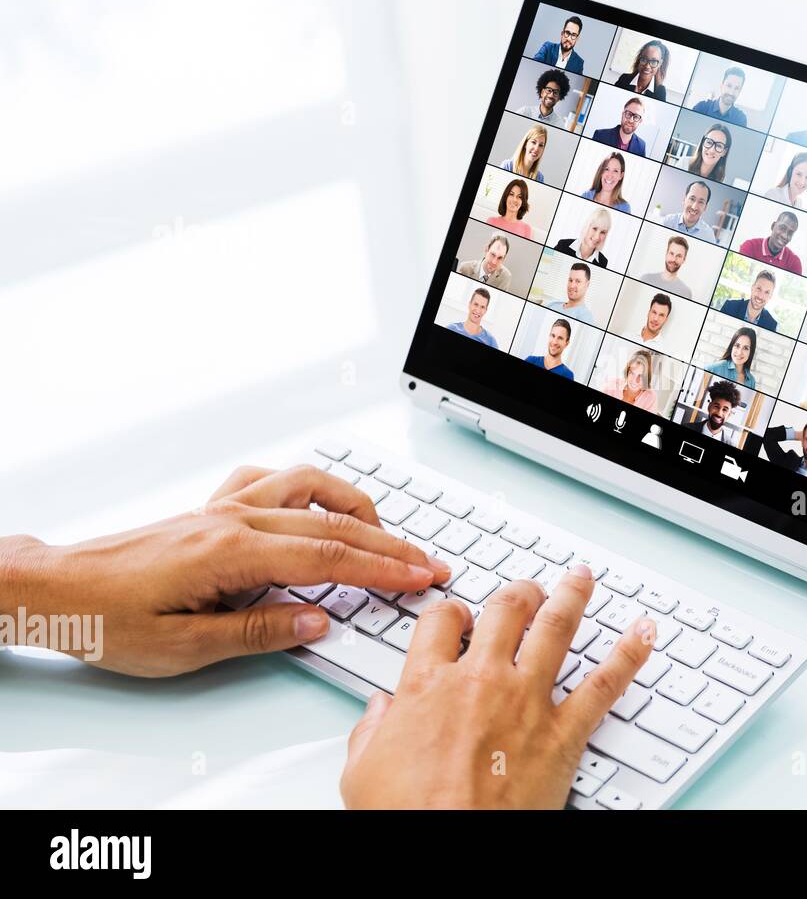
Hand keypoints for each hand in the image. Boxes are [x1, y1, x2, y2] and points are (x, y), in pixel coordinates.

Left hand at [0, 465, 447, 675]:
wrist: (57, 588)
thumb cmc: (108, 619)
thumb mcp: (184, 648)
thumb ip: (258, 631)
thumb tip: (317, 621)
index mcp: (232, 553)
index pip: (328, 558)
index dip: (383, 569)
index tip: (421, 577)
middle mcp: (234, 520)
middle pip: (333, 525)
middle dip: (389, 544)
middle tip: (428, 561)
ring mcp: (224, 507)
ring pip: (310, 488)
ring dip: (356, 506)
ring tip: (386, 529)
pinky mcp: (213, 508)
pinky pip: (272, 480)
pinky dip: (307, 485)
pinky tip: (319, 501)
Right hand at [340, 566, 655, 808]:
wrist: (447, 848)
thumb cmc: (409, 815)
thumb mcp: (363, 773)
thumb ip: (371, 732)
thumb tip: (377, 714)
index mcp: (428, 685)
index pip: (441, 622)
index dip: (452, 613)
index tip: (461, 617)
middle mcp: (481, 681)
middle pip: (505, 610)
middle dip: (519, 592)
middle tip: (528, 589)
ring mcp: (526, 702)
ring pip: (557, 629)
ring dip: (573, 596)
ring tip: (581, 578)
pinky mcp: (563, 733)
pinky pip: (605, 685)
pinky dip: (629, 654)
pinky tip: (644, 633)